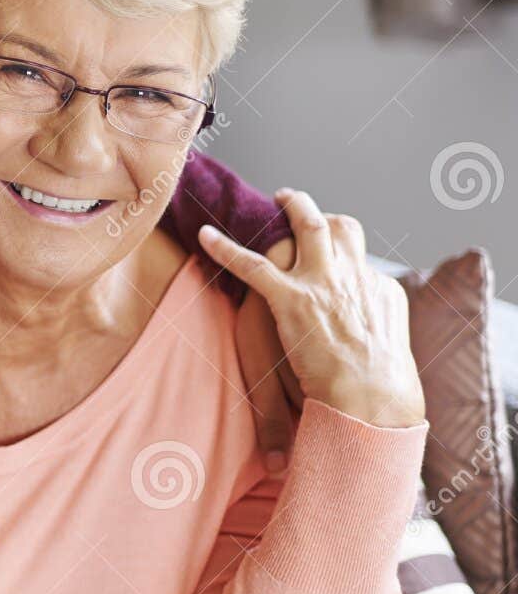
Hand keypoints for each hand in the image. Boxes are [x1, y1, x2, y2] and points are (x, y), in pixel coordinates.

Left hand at [199, 190, 423, 429]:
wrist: (371, 395)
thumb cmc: (379, 379)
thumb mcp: (387, 338)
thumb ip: (373, 314)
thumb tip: (365, 309)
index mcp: (377, 287)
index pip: (356, 255)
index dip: (337, 249)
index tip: (324, 250)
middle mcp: (353, 276)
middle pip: (340, 227)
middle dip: (317, 211)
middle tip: (295, 203)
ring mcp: (322, 283)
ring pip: (307, 228)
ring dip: (291, 207)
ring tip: (276, 198)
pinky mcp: (291, 298)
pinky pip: (251, 265)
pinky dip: (225, 248)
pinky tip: (205, 236)